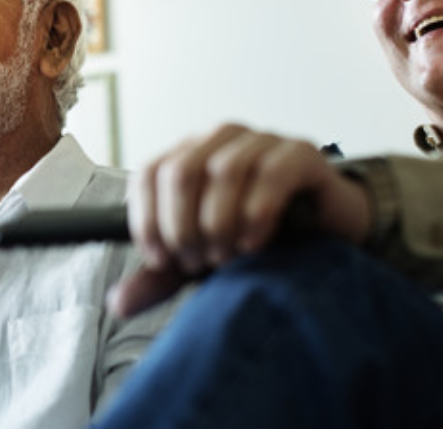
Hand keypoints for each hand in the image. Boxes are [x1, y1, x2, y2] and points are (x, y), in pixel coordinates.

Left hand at [108, 124, 371, 316]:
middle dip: (182, 226)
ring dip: (219, 223)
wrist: (323, 234)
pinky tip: (254, 243)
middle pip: (180, 171)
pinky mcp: (301, 153)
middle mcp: (220, 140)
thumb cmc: (253, 237)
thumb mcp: (199, 259)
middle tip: (198, 261)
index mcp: (188, 154)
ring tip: (227, 256)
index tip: (160, 259)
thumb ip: (159, 277)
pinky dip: (257, 213)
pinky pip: (271, 173)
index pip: (148, 174)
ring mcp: (262, 141)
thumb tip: (119, 303)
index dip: (147, 219)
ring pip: (223, 170)